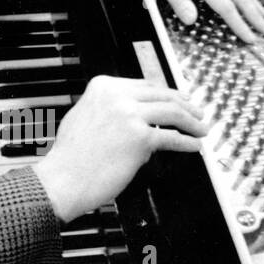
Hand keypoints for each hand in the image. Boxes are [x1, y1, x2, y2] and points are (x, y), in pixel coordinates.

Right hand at [34, 75, 207, 223]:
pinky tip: (194, 145)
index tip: (177, 99)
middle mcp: (117, 96)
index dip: (166, 93)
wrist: (62, 179)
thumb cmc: (70, 157)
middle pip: (162, 95)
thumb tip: (134, 113)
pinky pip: (172, 137)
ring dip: (192, 121)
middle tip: (196, 112)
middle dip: (185, 104)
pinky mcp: (140, 138)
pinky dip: (187, 142)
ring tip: (201, 128)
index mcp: (103, 87)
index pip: (145, 84)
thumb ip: (108, 108)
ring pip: (173, 112)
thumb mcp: (84, 116)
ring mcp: (130, 115)